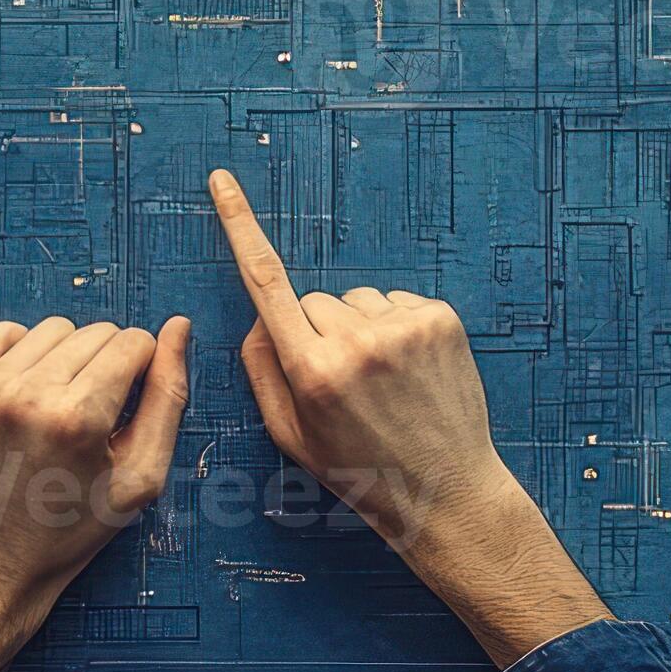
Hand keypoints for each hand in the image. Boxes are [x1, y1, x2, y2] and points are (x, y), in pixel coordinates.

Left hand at [0, 315, 190, 671]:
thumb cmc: (71, 528)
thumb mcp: (141, 477)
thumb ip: (168, 397)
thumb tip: (179, 327)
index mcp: (77, 418)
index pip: (133, 342)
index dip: (144, 371)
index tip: (129, 409)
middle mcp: (28, 394)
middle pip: (97, 332)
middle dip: (109, 365)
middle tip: (96, 417)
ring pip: (55, 328)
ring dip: (69, 357)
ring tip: (64, 406)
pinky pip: (7, 333)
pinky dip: (26, 353)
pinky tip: (32, 395)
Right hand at [206, 169, 502, 544]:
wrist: (447, 490)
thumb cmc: (361, 470)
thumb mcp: (292, 436)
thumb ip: (261, 371)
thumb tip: (259, 316)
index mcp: (311, 372)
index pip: (265, 282)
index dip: (240, 226)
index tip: (223, 181)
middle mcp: (356, 342)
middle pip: (312, 301)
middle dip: (316, 330)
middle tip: (344, 385)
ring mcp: (403, 327)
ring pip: (355, 300)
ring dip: (359, 329)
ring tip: (383, 383)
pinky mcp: (440, 318)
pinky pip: (396, 302)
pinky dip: (396, 328)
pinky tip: (409, 372)